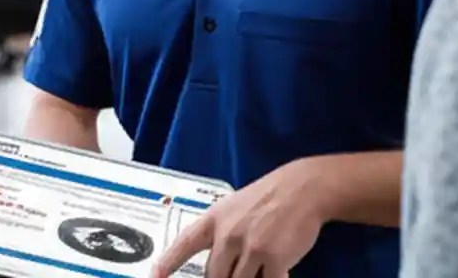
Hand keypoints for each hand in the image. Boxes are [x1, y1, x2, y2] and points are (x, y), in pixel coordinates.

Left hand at [150, 160, 327, 277]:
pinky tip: (280, 271)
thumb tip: (214, 267)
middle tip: (239, 270)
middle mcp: (227, 234)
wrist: (302, 189)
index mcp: (214, 220)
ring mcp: (250, 247)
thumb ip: (220, 234)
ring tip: (262, 266)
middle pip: (214, 277)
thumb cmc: (267, 199)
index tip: (154, 276)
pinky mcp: (273, 258)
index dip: (167, 263)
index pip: (184, 245)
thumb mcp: (234, 208)